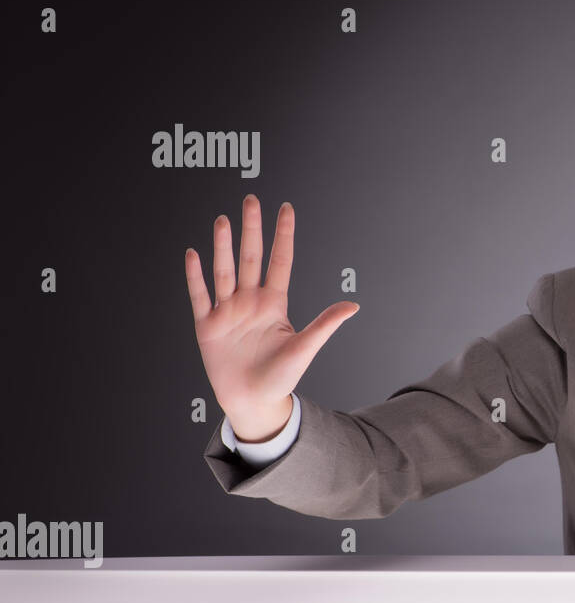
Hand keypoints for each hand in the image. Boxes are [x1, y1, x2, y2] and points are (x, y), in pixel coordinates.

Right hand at [184, 194, 358, 437]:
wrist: (254, 402)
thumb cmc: (281, 377)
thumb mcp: (305, 348)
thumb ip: (325, 324)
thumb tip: (354, 305)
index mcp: (274, 304)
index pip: (280, 261)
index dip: (283, 235)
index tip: (286, 209)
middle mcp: (250, 302)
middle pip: (250, 258)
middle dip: (251, 229)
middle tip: (252, 200)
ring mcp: (227, 312)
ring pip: (224, 271)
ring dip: (223, 246)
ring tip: (224, 221)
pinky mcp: (207, 326)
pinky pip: (200, 296)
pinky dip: (196, 276)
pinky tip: (194, 254)